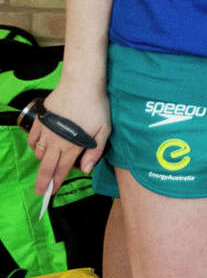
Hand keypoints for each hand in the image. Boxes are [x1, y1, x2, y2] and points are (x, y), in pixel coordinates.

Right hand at [27, 81, 109, 196]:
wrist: (81, 84)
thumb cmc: (96, 106)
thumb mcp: (104, 130)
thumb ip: (94, 151)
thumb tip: (85, 169)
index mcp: (72, 146)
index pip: (62, 170)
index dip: (56, 183)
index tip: (51, 193)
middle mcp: (56, 142)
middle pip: (46, 167)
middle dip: (42, 182)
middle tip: (39, 192)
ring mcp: (46, 132)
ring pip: (39, 154)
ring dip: (43, 161)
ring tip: (48, 164)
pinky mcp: (40, 121)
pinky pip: (32, 139)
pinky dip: (34, 146)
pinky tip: (40, 146)